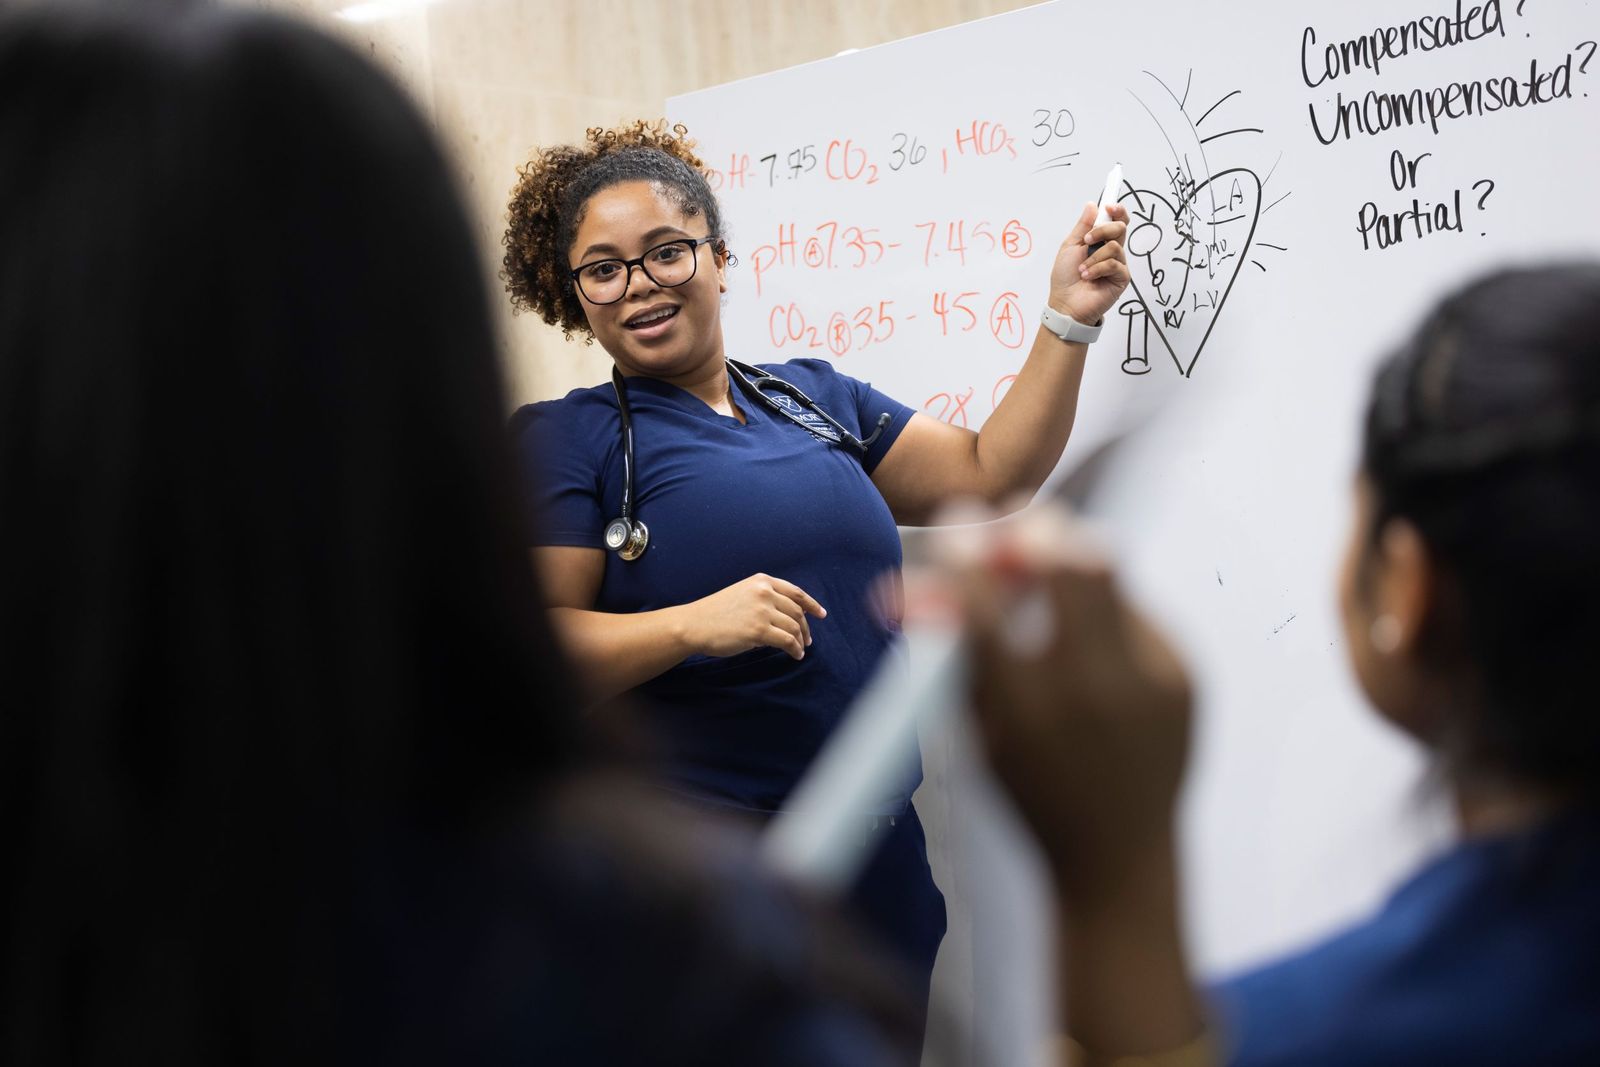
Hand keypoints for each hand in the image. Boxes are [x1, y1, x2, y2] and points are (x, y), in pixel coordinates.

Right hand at [685, 573, 826, 660]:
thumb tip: (787, 619)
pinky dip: (794, 649)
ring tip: (800, 650)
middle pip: (797, 611)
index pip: (795, 592)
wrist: (694, 624)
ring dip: (800, 641)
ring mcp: (762, 611)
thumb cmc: (716, 613)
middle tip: (807, 640)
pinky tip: (794, 655)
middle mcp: (764, 592)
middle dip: (805, 627)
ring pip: (794, 627)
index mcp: (761, 582)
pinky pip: (787, 641)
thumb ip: (764, 600)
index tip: (821, 614)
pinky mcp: (759, 630)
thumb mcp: (742, 595)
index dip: (811, 604)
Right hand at [953, 508, 1190, 897]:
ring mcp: (1149, 680)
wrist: (1119, 857)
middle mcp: (1094, 690)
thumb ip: (953, 658)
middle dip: (1039, 532)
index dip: (967, 558)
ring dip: (1072, 571)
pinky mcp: (1185, 677)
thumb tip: (905, 588)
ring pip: (1109, 579)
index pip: (987, 609)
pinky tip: (1097, 661)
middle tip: (1017, 521)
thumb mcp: (976, 735)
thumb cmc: (1032, 793)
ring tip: (1053, 603)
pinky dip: (1106, 619)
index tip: (957, 524)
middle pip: (1073, 567)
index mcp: (1027, 712)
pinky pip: (1136, 616)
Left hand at [1046, 201, 1130, 328]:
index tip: (1110, 206)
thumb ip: (1083, 226)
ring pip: (1115, 246)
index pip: (1116, 221)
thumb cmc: (1065, 277)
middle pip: (1121, 227)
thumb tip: (1092, 205)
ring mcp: (1118, 264)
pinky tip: (1088, 277)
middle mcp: (1112, 251)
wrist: (1065, 303)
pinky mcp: (1122, 278)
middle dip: (1103, 230)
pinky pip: (1115, 264)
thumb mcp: (1070, 246)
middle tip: (1087, 240)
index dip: (1117, 211)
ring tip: (1082, 269)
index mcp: (1100, 241)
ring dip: (1094, 257)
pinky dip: (1098, 268)